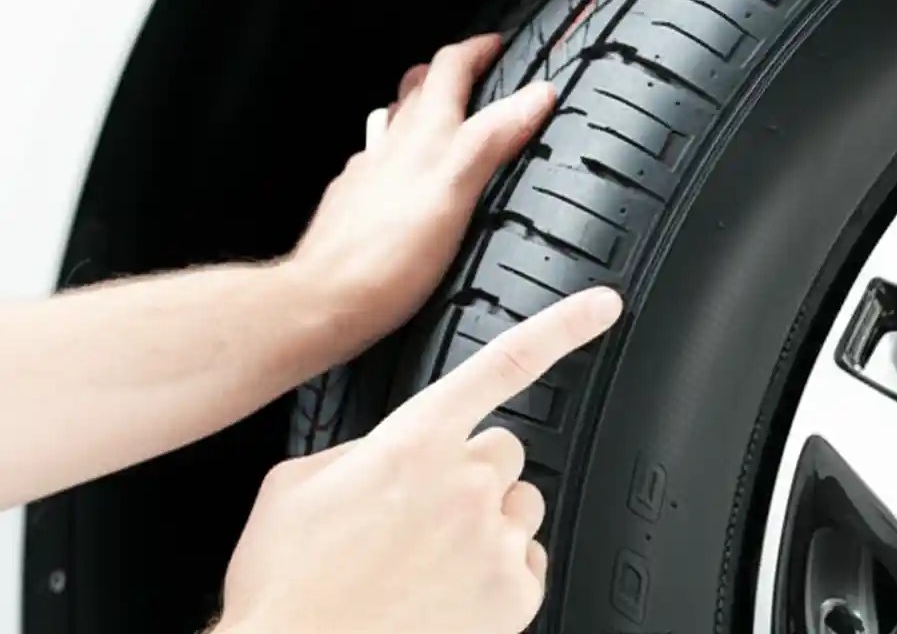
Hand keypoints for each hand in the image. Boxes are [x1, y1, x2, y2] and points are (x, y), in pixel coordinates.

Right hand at [214, 287, 623, 633]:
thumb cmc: (290, 588)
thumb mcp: (293, 487)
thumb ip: (357, 450)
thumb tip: (384, 451)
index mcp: (414, 442)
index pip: (503, 364)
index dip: (563, 327)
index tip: (602, 306)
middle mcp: (465, 484)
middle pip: (506, 449)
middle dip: (474, 469)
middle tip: (427, 511)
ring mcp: (495, 539)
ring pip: (521, 505)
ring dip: (488, 520)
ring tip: (431, 559)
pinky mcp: (514, 594)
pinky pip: (529, 561)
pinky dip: (498, 572)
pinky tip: (449, 590)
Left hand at [285, 33, 555, 347]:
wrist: (326, 300)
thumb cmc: (391, 256)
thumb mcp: (457, 191)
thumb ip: (493, 138)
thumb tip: (535, 95)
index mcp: (423, 135)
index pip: (450, 68)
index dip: (477, 49)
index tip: (500, 44)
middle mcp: (391, 145)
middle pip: (418, 87)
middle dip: (449, 71)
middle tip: (474, 70)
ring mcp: (368, 172)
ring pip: (392, 121)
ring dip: (417, 107)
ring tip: (436, 112)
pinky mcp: (353, 203)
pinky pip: (375, 162)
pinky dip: (394, 154)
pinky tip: (398, 174)